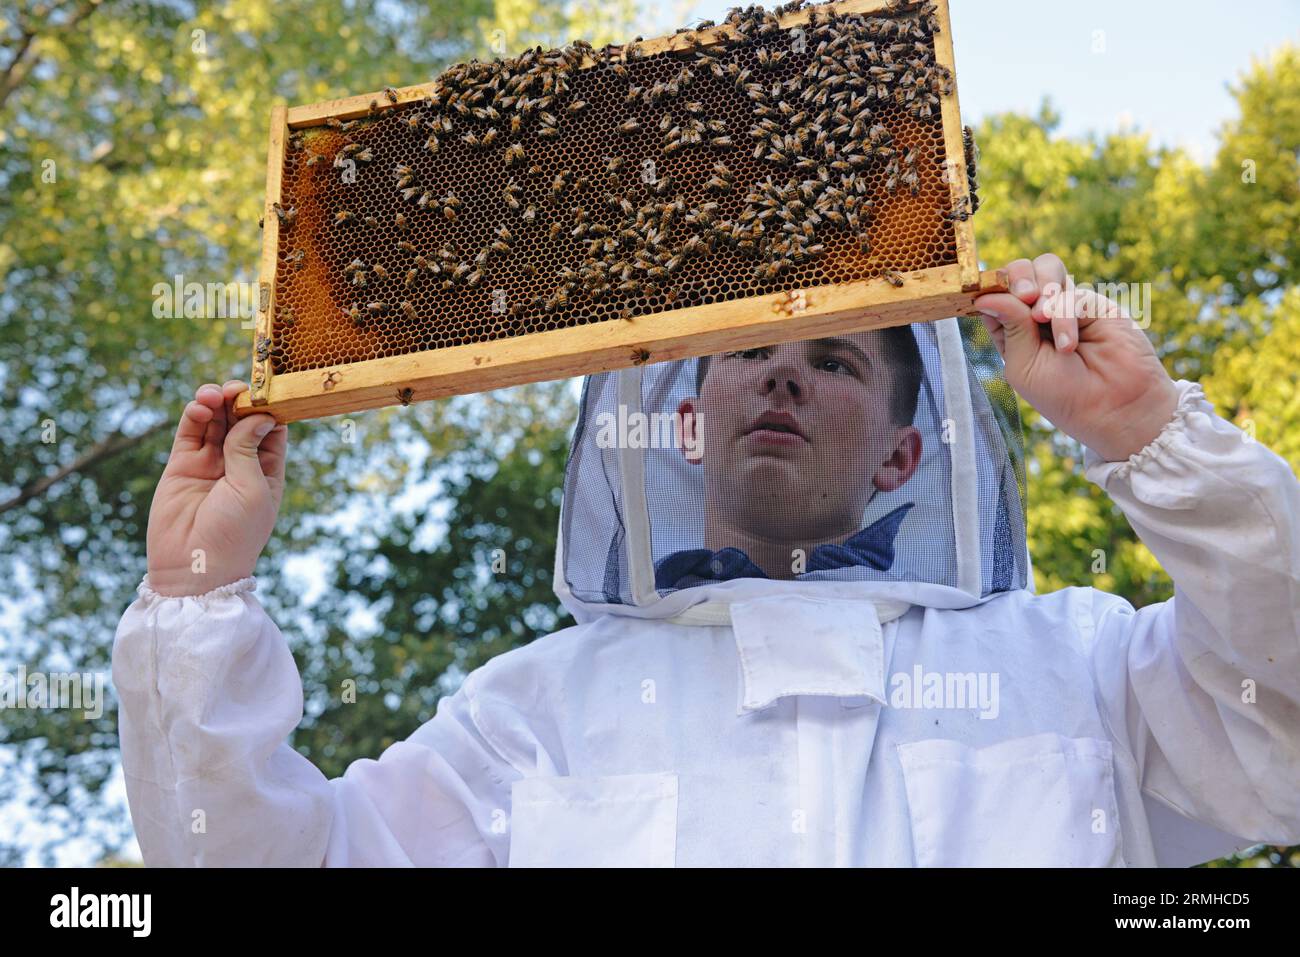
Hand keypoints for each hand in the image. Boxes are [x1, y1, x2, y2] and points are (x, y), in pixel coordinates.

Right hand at [146, 379, 286, 596]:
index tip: (265, 392)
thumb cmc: (234, 535)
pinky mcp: (181, 465)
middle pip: (241, 419)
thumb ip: (248, 450)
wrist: (194, 568)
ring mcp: (210, 463)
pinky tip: (200, 407)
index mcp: (267, 471)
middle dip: (239, 400)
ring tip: (214, 395)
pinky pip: (190, 432)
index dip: (268, 407)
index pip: (271, 429)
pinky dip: (195, 415)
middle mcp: (239, 464)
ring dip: (216, 402)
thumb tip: (259, 415)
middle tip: (236, 389)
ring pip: (215, 420)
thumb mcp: (252, 490)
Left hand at [972, 254, 1178, 462]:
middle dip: (1016, 277)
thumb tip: (984, 296)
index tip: (982, 293)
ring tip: (1041, 317)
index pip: (993, 294)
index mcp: (1012, 331)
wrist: (1115, 406)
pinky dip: (1064, 315)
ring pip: (1046, 267)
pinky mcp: (1092, 303)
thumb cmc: (1064, 395)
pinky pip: (1071, 292)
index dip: (988, 287)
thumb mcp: (1024, 365)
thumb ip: (1010, 327)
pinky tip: (1068, 344)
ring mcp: (1064, 305)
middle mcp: (1036, 314)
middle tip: (1024, 296)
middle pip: (1018, 272)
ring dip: (1041, 287)